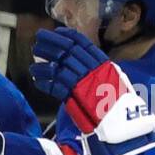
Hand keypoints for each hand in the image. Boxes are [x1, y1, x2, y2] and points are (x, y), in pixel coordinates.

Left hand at [30, 27, 154, 154]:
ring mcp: (82, 82)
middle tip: (39, 38)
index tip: (57, 32)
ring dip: (43, 63)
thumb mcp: (111, 81)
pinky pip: (54, 86)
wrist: (121, 123)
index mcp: (103, 65)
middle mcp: (92, 70)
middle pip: (67, 51)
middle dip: (51, 43)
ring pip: (58, 67)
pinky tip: (36, 78)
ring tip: (34, 61)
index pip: (83, 44)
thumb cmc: (117, 104)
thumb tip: (81, 63)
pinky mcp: (73, 97)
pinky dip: (44, 81)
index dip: (68, 36)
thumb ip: (97, 71)